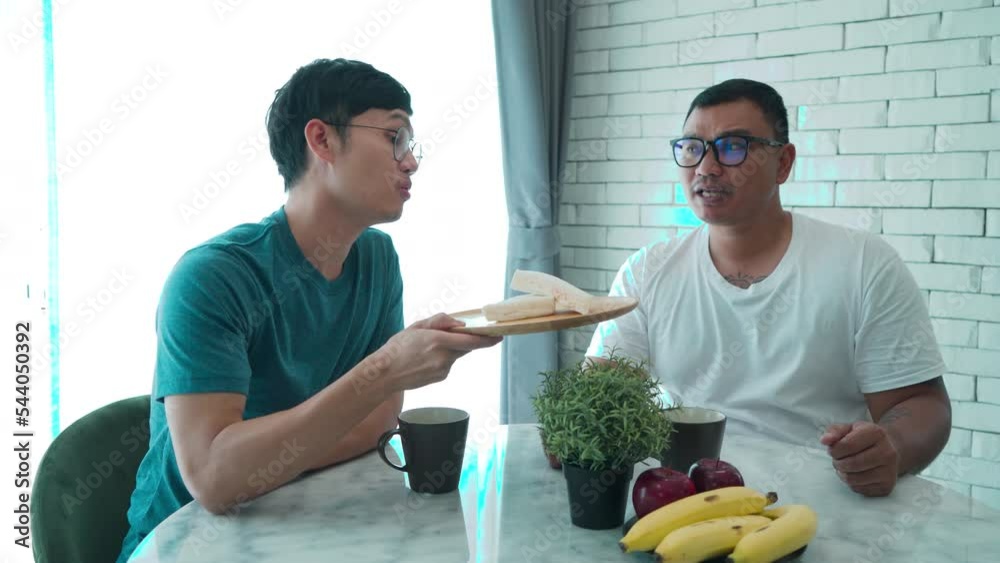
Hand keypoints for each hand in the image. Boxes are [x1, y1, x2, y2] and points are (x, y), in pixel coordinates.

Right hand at [372, 313, 501, 392]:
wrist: (384, 374)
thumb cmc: (397, 348)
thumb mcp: (416, 327)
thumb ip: (440, 321)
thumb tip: (459, 323)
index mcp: (438, 341)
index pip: (471, 341)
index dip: (487, 339)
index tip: (498, 336)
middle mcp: (443, 357)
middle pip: (465, 347)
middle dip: (465, 340)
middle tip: (455, 334)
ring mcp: (443, 369)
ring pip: (456, 355)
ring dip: (450, 349)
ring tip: (427, 348)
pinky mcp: (440, 377)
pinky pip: (448, 364)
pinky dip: (443, 358)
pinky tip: (425, 359)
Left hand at [821, 422, 899, 496]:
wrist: (888, 449)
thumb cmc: (862, 438)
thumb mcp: (848, 429)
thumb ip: (833, 432)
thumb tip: (824, 440)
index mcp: (876, 433)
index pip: (848, 445)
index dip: (834, 450)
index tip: (833, 450)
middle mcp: (887, 452)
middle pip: (851, 464)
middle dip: (838, 463)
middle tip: (837, 460)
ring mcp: (889, 471)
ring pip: (854, 479)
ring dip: (842, 474)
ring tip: (844, 466)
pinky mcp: (886, 486)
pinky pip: (859, 489)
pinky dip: (851, 483)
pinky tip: (855, 474)